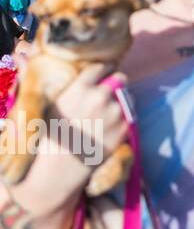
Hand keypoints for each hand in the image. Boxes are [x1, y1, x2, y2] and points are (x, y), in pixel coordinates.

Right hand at [24, 64, 127, 213]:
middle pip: (120, 79)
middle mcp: (100, 96)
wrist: (55, 172)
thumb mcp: (45, 106)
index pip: (101, 67)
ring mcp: (115, 113)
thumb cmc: (44, 138)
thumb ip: (48, 82)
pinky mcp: (124, 129)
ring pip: (126, 98)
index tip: (102, 74)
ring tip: (103, 117)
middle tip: (106, 95)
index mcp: (80, 88)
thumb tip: (29, 56)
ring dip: (119, 103)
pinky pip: (129, 117)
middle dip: (115, 84)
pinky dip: (122, 120)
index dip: (102, 71)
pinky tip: (106, 130)